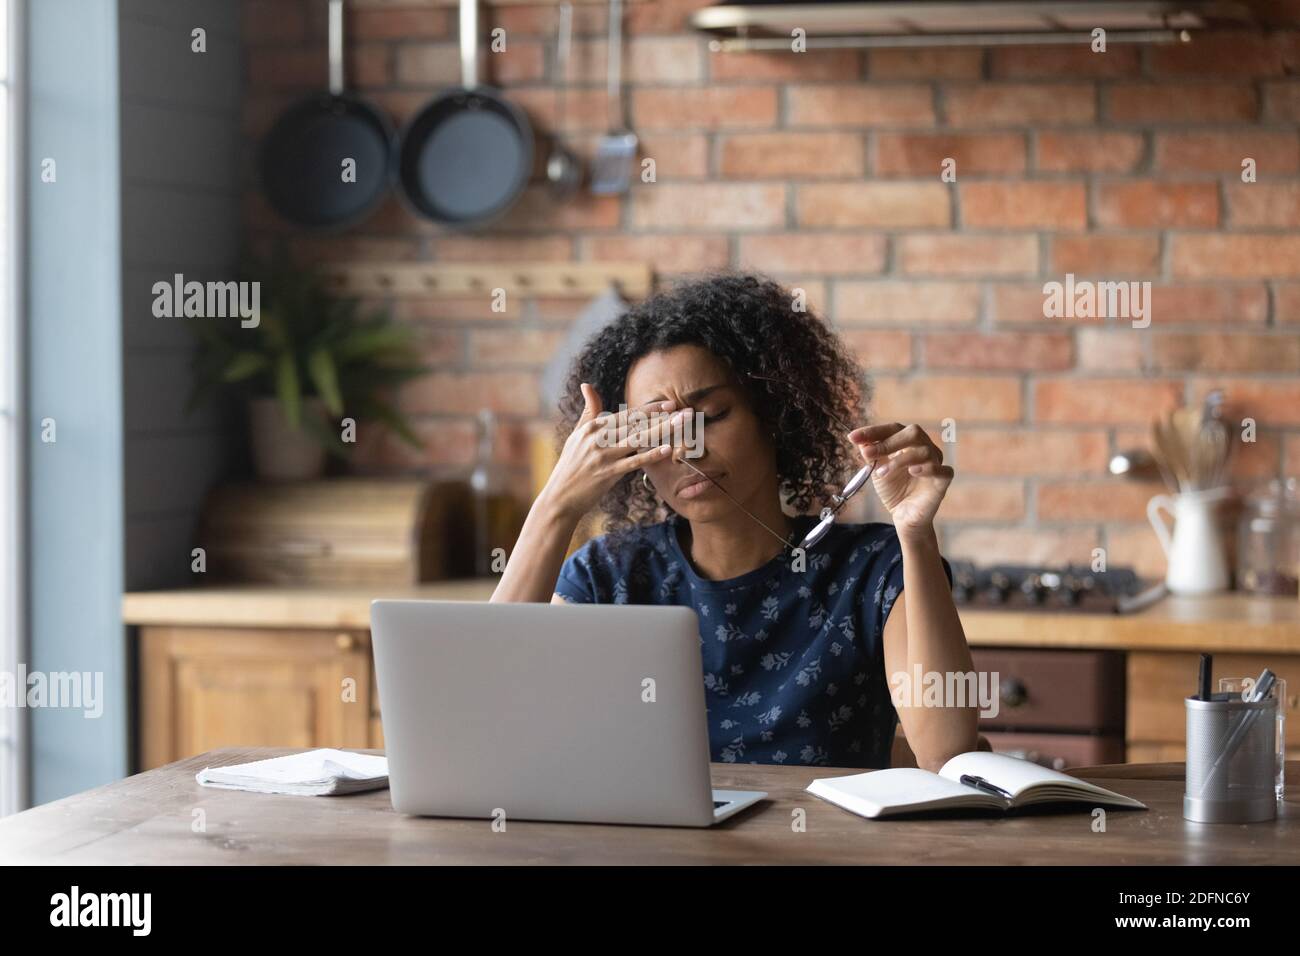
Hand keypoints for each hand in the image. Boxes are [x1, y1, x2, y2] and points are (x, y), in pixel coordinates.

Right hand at [539, 383, 689, 520]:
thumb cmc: (571, 465)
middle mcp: (598, 438)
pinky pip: (633, 462)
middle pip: (636, 424)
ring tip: (682, 424)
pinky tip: (666, 449)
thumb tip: (586, 384)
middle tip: (686, 411)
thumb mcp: (576, 435)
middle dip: (663, 417)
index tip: (670, 403)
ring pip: (638, 440)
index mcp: (592, 427)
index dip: (650, 409)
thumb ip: (588, 411)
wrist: (560, 497)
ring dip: (662, 430)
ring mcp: (603, 456)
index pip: (627, 414)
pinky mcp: (607, 474)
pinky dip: (650, 455)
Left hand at [848, 423, 952, 538]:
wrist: (903, 515)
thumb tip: (860, 440)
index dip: (873, 431)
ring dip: (899, 460)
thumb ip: (871, 454)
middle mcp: (924, 447)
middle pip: (913, 433)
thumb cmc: (893, 489)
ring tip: (881, 473)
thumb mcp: (877, 469)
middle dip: (888, 442)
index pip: (893, 429)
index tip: (853, 437)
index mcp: (908, 442)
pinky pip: (943, 470)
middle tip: (867, 453)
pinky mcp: (942, 481)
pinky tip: (913, 471)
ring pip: (924, 451)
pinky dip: (928, 468)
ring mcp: (935, 463)